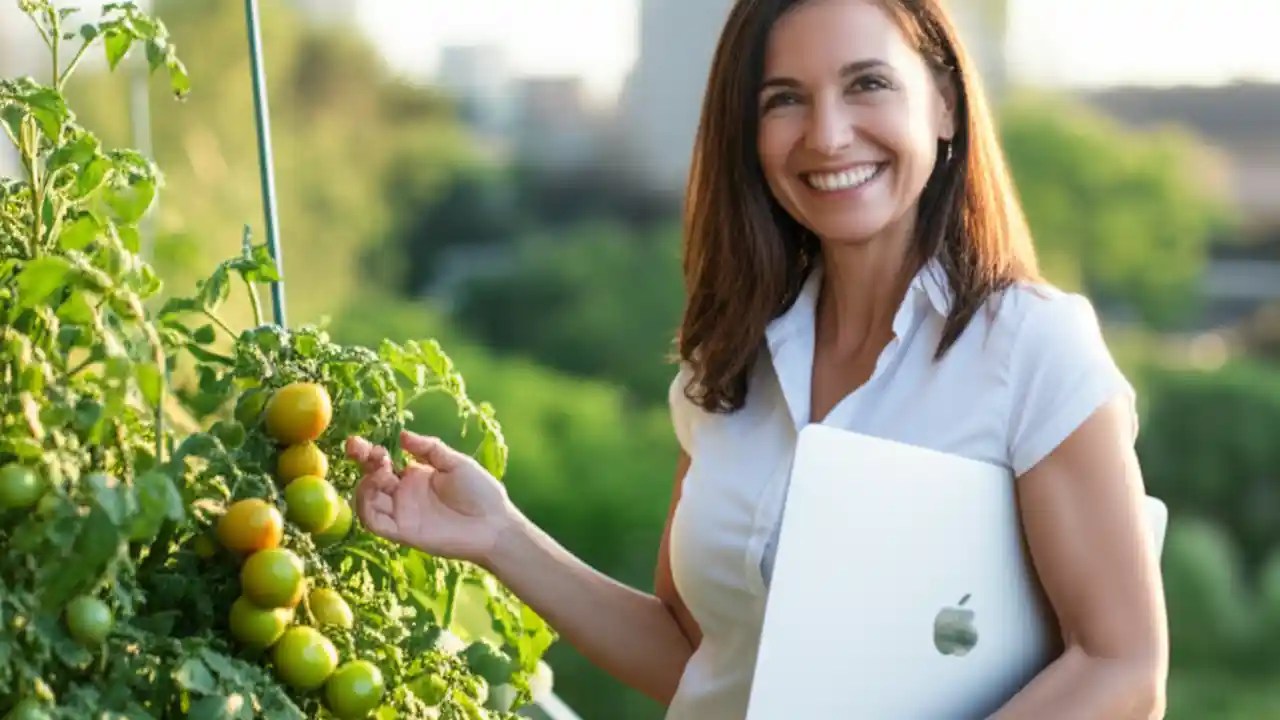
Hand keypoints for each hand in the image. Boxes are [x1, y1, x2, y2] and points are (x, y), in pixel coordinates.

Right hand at [345, 430, 515, 566]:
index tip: (366, 442)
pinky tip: (378, 489)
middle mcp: (403, 494)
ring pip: (366, 501)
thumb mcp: (455, 462)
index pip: (382, 463)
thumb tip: (402, 435)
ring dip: (364, 484)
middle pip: (369, 478)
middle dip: (361, 461)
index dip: (369, 452)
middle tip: (359, 448)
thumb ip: (429, 448)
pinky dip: (367, 506)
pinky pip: (374, 522)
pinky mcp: (402, 532)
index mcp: (414, 476)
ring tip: (379, 472)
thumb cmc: (480, 492)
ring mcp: (401, 513)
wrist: (494, 525)